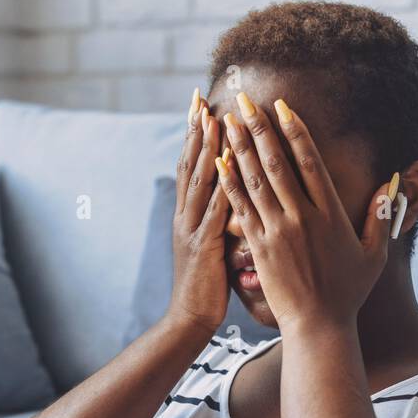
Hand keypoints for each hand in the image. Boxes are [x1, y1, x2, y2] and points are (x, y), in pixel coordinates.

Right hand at [167, 89, 230, 337]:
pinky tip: (227, 166)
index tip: (200, 104)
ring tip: (213, 118)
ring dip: (206, 149)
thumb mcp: (211, 247)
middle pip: (189, 165)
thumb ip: (217, 222)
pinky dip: (220, 186)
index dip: (194, 135)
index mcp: (188, 215)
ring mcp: (192, 230)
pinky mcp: (204, 247)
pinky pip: (213, 211)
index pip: (190, 166)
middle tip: (200, 97)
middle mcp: (185, 217)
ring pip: (198, 182)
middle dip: (195, 130)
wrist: (189, 319)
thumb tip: (232, 201)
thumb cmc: (206, 288)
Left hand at [216, 93, 397, 334]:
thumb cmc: (347, 292)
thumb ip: (381, 217)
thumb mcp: (374, 255)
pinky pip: (241, 209)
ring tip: (226, 121)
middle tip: (244, 100)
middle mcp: (302, 217)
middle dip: (259, 129)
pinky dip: (230, 183)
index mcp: (330, 214)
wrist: (318, 326)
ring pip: (255, 181)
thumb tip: (392, 184)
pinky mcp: (259, 248)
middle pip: (278, 163)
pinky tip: (219, 162)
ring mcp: (278, 232)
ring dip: (239, 148)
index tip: (282, 107)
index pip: (311, 162)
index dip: (294, 131)